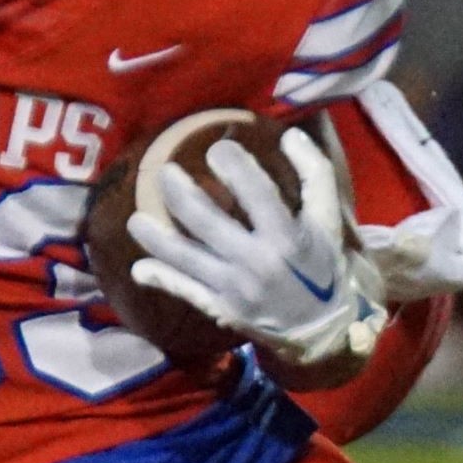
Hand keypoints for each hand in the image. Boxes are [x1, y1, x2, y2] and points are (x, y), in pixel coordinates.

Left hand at [125, 130, 383, 369]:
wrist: (321, 327)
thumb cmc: (321, 264)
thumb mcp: (327, 219)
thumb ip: (314, 174)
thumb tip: (289, 134)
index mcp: (287, 237)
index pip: (256, 194)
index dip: (235, 166)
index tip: (217, 149)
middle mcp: (257, 262)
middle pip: (208, 223)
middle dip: (181, 194)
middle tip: (164, 173)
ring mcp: (235, 288)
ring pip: (186, 258)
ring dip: (157, 238)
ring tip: (135, 219)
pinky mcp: (221, 308)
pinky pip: (185, 291)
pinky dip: (161, 278)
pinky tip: (139, 268)